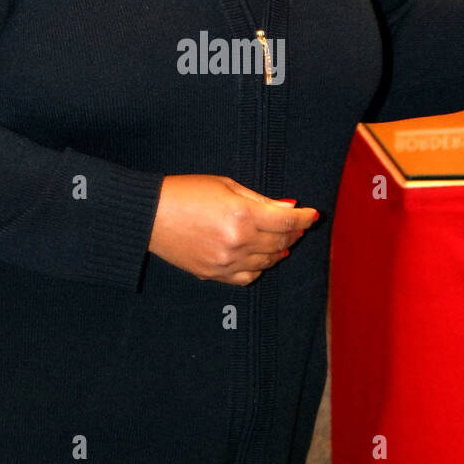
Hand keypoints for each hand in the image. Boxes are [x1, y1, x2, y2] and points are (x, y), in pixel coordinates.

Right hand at [147, 174, 318, 284]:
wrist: (150, 215)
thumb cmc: (186, 192)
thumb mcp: (226, 186)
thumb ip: (260, 200)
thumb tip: (288, 208)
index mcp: (242, 215)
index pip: (287, 221)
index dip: (304, 218)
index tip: (313, 214)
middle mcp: (238, 242)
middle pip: (280, 242)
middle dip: (293, 233)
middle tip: (298, 226)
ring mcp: (226, 262)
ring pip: (267, 262)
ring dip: (278, 250)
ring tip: (281, 241)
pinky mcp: (214, 274)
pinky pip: (247, 277)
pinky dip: (258, 268)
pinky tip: (259, 258)